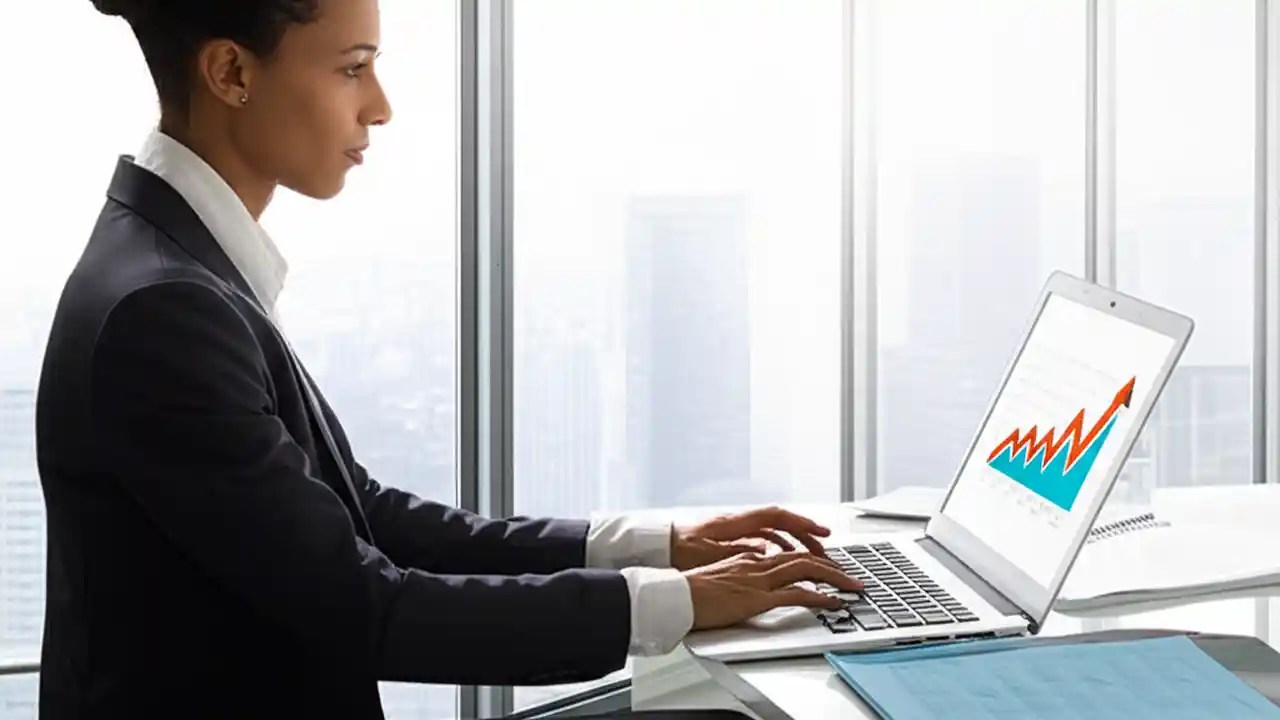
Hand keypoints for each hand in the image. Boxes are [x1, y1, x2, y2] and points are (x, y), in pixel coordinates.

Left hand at [670, 505, 832, 571]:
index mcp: (735, 522)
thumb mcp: (710, 554)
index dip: (802, 523)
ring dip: (792, 541)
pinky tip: (781, 559)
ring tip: (809, 556)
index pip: (777, 516)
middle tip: (824, 548)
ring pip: (771, 531)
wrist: (658, 546)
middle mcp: (738, 522)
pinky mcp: (728, 538)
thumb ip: (741, 551)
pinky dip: (776, 546)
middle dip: (804, 534)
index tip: (821, 533)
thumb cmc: (678, 550)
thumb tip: (766, 549)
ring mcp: (734, 529)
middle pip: (780, 522)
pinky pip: (760, 538)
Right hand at [684, 550, 863, 630]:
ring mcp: (759, 579)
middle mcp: (757, 563)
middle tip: (851, 577)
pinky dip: (820, 597)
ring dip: (835, 578)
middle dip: (832, 567)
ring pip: (807, 570)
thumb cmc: (690, 592)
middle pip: (804, 559)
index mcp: (747, 557)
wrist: (675, 596)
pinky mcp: (758, 597)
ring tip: (853, 587)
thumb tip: (750, 577)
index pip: (787, 554)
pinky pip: (797, 594)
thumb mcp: (719, 578)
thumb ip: (738, 574)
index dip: (811, 560)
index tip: (825, 567)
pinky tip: (834, 603)